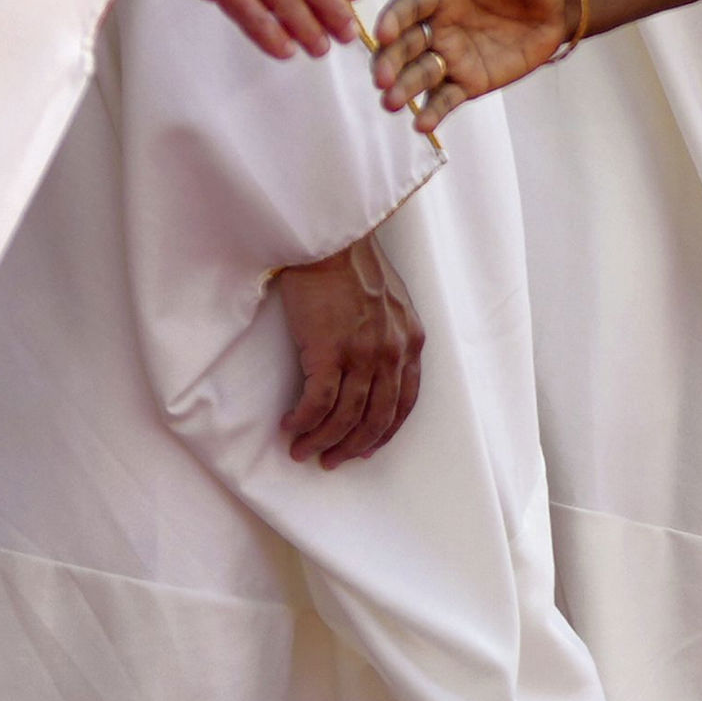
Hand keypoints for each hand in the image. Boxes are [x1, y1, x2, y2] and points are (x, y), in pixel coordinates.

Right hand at [273, 238, 421, 467]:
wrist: (331, 240)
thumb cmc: (353, 265)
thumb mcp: (392, 302)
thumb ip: (391, 335)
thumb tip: (375, 365)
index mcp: (411, 341)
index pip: (405, 402)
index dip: (385, 432)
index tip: (368, 448)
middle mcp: (392, 353)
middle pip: (376, 418)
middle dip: (353, 447)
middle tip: (332, 461)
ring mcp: (362, 353)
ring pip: (345, 417)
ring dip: (322, 441)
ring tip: (302, 450)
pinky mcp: (328, 351)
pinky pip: (317, 403)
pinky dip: (303, 422)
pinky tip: (290, 427)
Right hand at [372, 0, 575, 134]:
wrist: (550, 7)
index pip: (412, 4)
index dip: (396, 17)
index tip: (383, 32)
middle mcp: (436, 25)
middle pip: (405, 44)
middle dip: (389, 61)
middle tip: (379, 78)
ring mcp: (449, 55)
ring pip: (419, 74)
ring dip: (403, 88)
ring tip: (391, 103)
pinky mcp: (465, 81)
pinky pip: (445, 98)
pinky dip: (433, 111)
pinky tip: (421, 125)